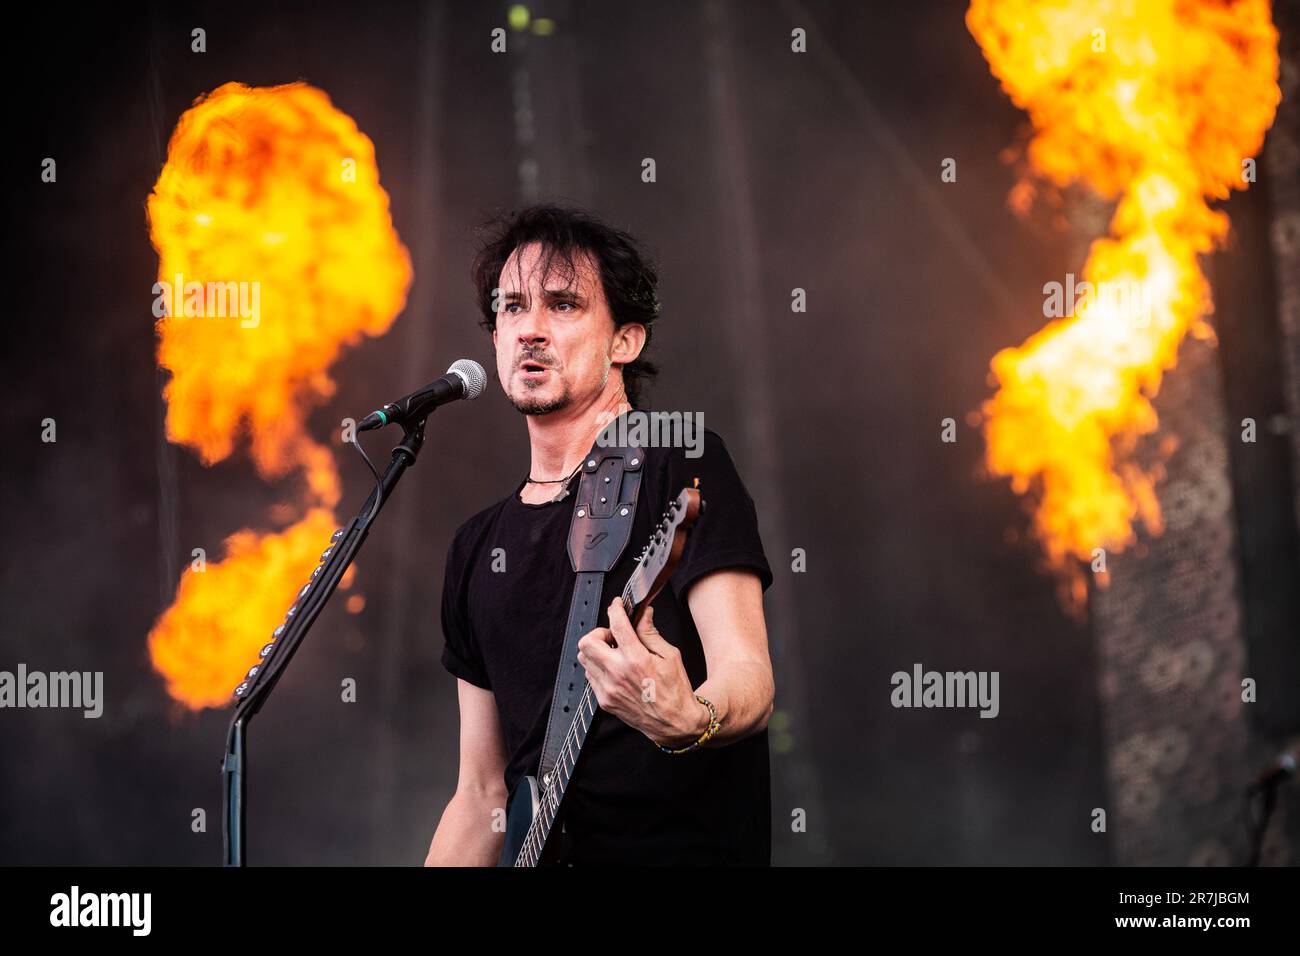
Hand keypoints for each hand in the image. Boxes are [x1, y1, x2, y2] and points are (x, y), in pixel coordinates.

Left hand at [576, 599, 706, 747]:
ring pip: (584, 658)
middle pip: (587, 642)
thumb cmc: (675, 690)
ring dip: (596, 650)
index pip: (617, 625)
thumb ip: (650, 633)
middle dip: (599, 633)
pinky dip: (598, 667)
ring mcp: (608, 689)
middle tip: (613, 636)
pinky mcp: (604, 700)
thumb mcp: (670, 655)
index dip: (615, 609)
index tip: (617, 605)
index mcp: (637, 660)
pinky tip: (614, 669)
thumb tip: (643, 614)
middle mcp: (618, 674)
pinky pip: (590, 675)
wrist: (674, 723)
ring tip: (614, 653)